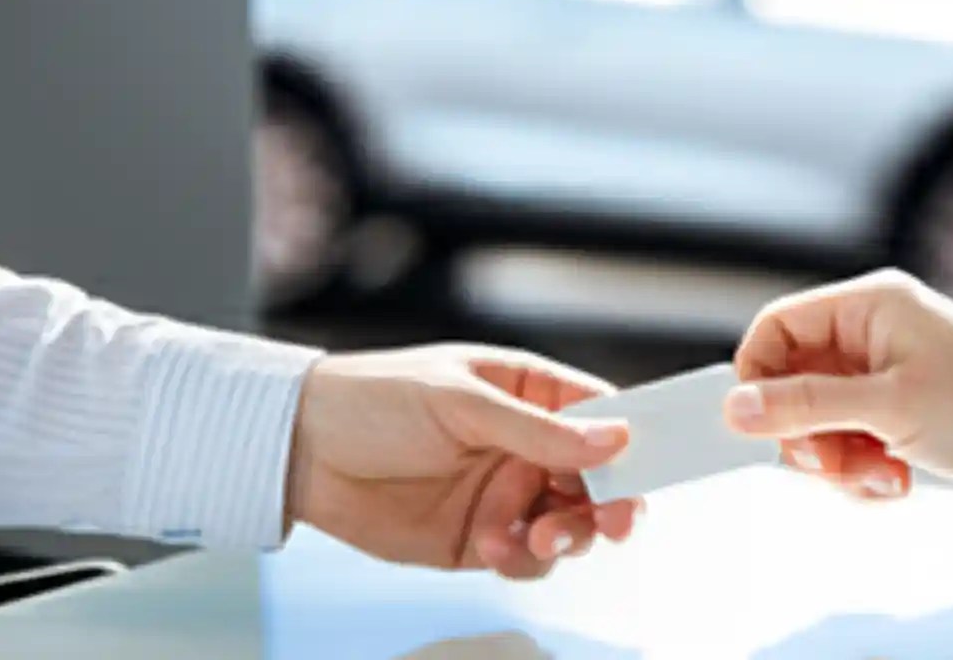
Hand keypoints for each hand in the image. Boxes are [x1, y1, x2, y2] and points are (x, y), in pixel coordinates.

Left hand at [286, 344, 641, 578]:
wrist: (299, 451)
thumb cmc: (373, 399)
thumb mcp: (460, 402)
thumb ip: (538, 430)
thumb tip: (614, 441)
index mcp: (528, 392)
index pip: (602, 414)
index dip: (634, 440)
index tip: (654, 468)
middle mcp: (525, 444)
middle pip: (598, 479)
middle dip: (610, 503)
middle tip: (611, 522)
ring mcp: (505, 492)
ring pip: (570, 524)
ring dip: (567, 535)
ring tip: (536, 535)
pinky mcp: (481, 537)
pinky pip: (527, 558)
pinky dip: (524, 559)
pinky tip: (494, 546)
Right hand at [723, 269, 952, 498]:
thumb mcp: (889, 407)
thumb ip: (805, 406)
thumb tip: (737, 407)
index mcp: (867, 306)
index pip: (775, 329)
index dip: (758, 378)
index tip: (762, 424)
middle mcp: (871, 334)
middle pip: (791, 382)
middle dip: (806, 433)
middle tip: (832, 461)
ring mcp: (884, 375)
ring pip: (817, 420)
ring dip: (837, 459)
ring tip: (877, 472)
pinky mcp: (898, 411)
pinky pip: (848, 441)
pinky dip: (861, 468)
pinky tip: (895, 478)